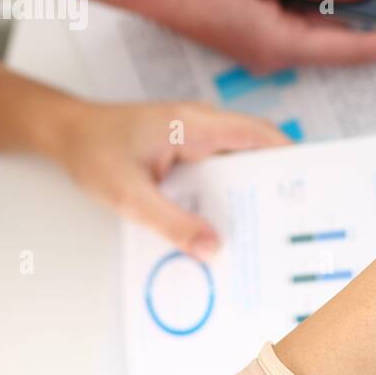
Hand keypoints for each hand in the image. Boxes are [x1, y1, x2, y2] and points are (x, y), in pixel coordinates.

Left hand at [49, 101, 290, 258]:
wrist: (64, 133)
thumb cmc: (92, 151)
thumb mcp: (128, 195)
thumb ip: (171, 223)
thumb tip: (213, 250)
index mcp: (195, 125)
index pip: (258, 134)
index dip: (289, 157)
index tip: (311, 185)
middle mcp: (201, 124)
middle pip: (256, 149)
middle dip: (277, 180)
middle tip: (294, 217)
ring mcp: (195, 135)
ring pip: (239, 160)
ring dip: (252, 188)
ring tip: (269, 225)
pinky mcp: (187, 147)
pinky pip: (219, 167)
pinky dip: (229, 191)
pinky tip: (228, 220)